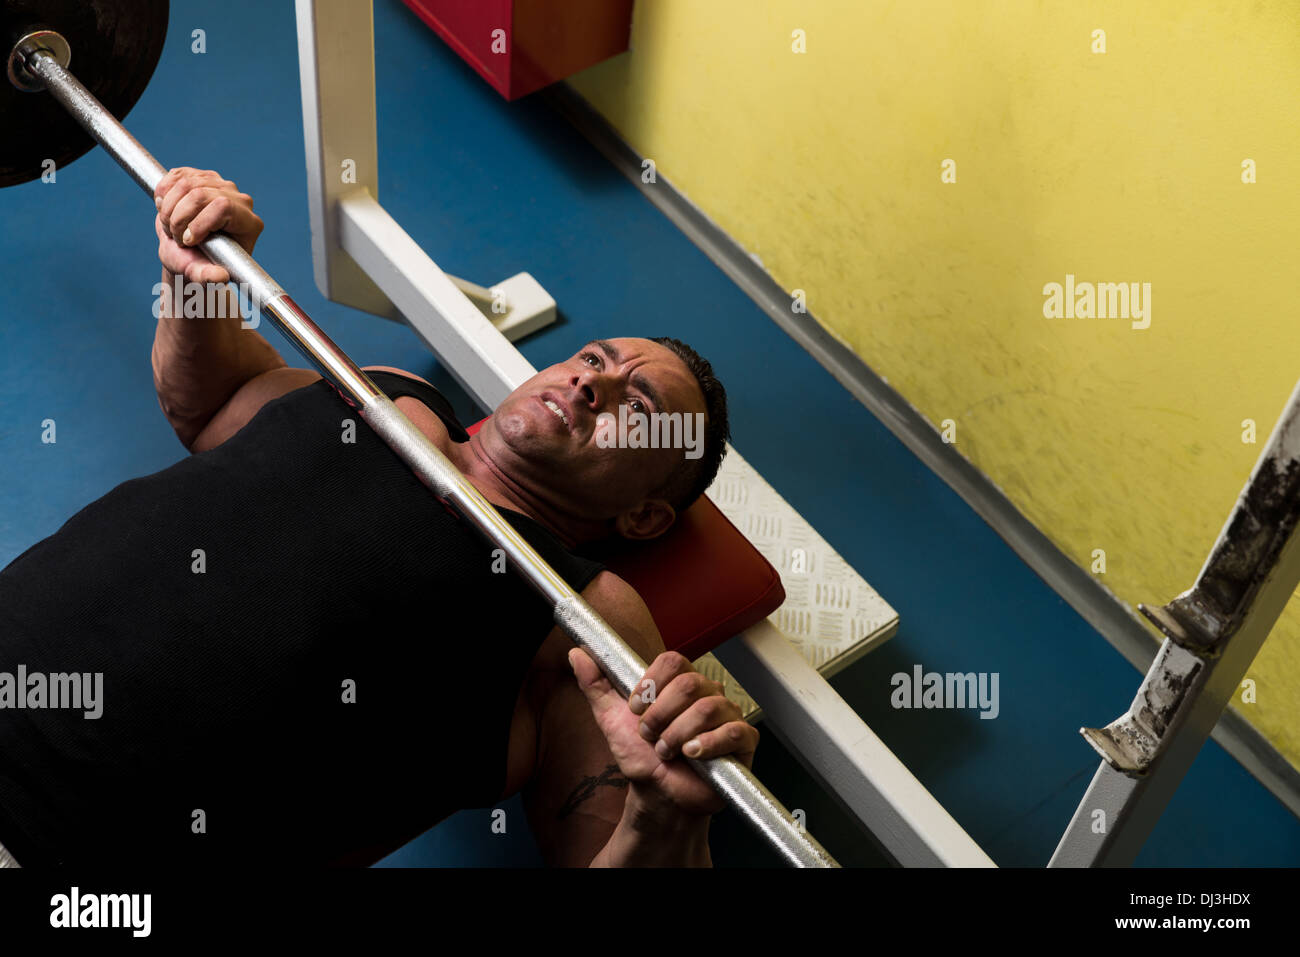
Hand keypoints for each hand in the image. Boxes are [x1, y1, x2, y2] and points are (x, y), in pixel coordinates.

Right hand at [154, 167, 262, 283]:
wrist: (185, 251)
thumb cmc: (198, 263)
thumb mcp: (201, 273)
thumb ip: (209, 277)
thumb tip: (221, 277)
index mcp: (248, 223)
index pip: (223, 207)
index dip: (199, 222)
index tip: (187, 241)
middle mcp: (239, 200)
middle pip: (200, 194)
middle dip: (178, 218)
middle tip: (175, 236)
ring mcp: (220, 185)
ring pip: (185, 183)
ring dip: (168, 208)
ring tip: (170, 226)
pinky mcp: (200, 176)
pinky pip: (176, 175)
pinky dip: (163, 193)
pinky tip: (165, 209)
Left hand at [569, 648, 757, 818]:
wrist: (659, 796)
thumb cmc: (642, 757)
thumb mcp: (611, 719)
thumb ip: (596, 684)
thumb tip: (577, 653)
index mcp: (680, 682)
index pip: (673, 661)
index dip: (651, 683)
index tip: (636, 707)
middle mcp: (708, 693)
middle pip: (689, 684)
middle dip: (660, 715)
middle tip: (650, 736)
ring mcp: (728, 715)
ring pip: (706, 709)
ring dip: (677, 735)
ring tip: (667, 752)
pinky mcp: (743, 740)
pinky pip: (731, 732)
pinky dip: (707, 745)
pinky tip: (693, 756)